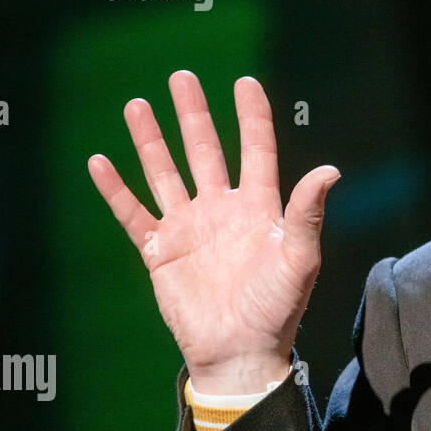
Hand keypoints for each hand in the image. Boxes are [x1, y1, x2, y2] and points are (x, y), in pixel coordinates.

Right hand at [88, 71, 339, 393]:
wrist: (240, 352)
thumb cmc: (277, 308)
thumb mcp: (299, 259)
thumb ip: (308, 214)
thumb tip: (330, 171)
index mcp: (259, 207)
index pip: (256, 149)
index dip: (252, 116)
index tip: (244, 81)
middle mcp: (222, 210)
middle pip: (205, 150)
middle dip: (193, 114)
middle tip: (182, 77)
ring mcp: (189, 228)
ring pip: (166, 173)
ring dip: (151, 140)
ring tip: (137, 104)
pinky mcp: (160, 252)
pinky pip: (133, 213)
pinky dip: (115, 189)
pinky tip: (100, 161)